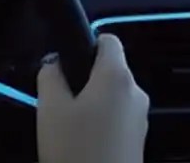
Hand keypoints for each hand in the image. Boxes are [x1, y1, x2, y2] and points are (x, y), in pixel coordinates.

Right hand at [37, 34, 149, 162]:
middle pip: (110, 69)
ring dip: (92, 103)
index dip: (86, 44)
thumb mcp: (50, 108)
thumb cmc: (75, 149)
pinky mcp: (138, 140)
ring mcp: (140, 118)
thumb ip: (50, 75)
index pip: (108, 40)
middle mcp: (135, 92)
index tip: (66, 64)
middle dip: (85, 79)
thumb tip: (54, 63)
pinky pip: (117, 117)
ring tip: (68, 125)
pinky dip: (100, 122)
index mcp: (116, 76)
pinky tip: (82, 142)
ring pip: (112, 95)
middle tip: (59, 100)